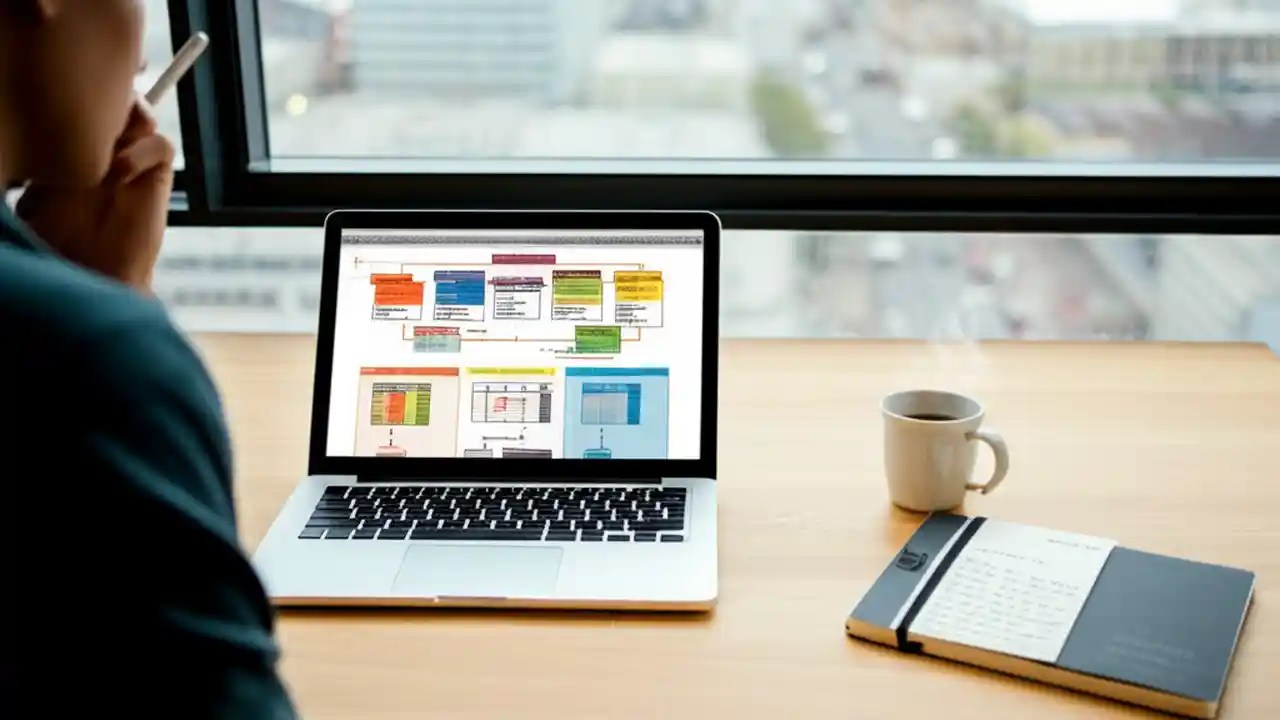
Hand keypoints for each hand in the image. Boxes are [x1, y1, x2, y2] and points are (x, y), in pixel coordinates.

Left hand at [17, 97, 175, 291]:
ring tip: (103, 142)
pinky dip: (140, 153)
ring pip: (140, 113)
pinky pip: (160, 145)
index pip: (79, 102)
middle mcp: (103, 149)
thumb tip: (27, 131)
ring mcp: (131, 162)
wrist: (91, 275)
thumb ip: (40, 162)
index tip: (58, 96)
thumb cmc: (53, 243)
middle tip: (85, 114)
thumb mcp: (31, 194)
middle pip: (113, 98)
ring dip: (124, 119)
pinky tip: (118, 174)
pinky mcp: (156, 179)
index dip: (75, 92)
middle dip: (102, 99)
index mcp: (69, 146)